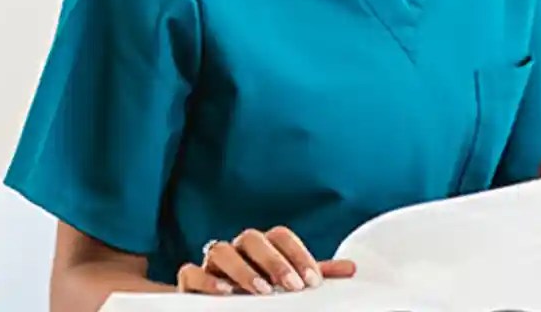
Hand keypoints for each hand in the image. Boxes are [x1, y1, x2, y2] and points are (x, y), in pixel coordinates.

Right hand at [175, 226, 355, 294]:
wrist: (220, 304)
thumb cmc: (258, 290)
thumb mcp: (287, 283)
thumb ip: (312, 274)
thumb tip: (351, 268)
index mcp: (261, 245)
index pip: (280, 236)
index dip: (297, 255)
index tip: (312, 281)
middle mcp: (237, 248)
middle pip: (253, 238)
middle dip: (274, 261)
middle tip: (291, 286)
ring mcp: (211, 262)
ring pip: (221, 250)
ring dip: (243, 269)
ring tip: (261, 290)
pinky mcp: (190, 279)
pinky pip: (191, 271)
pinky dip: (207, 280)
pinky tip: (225, 293)